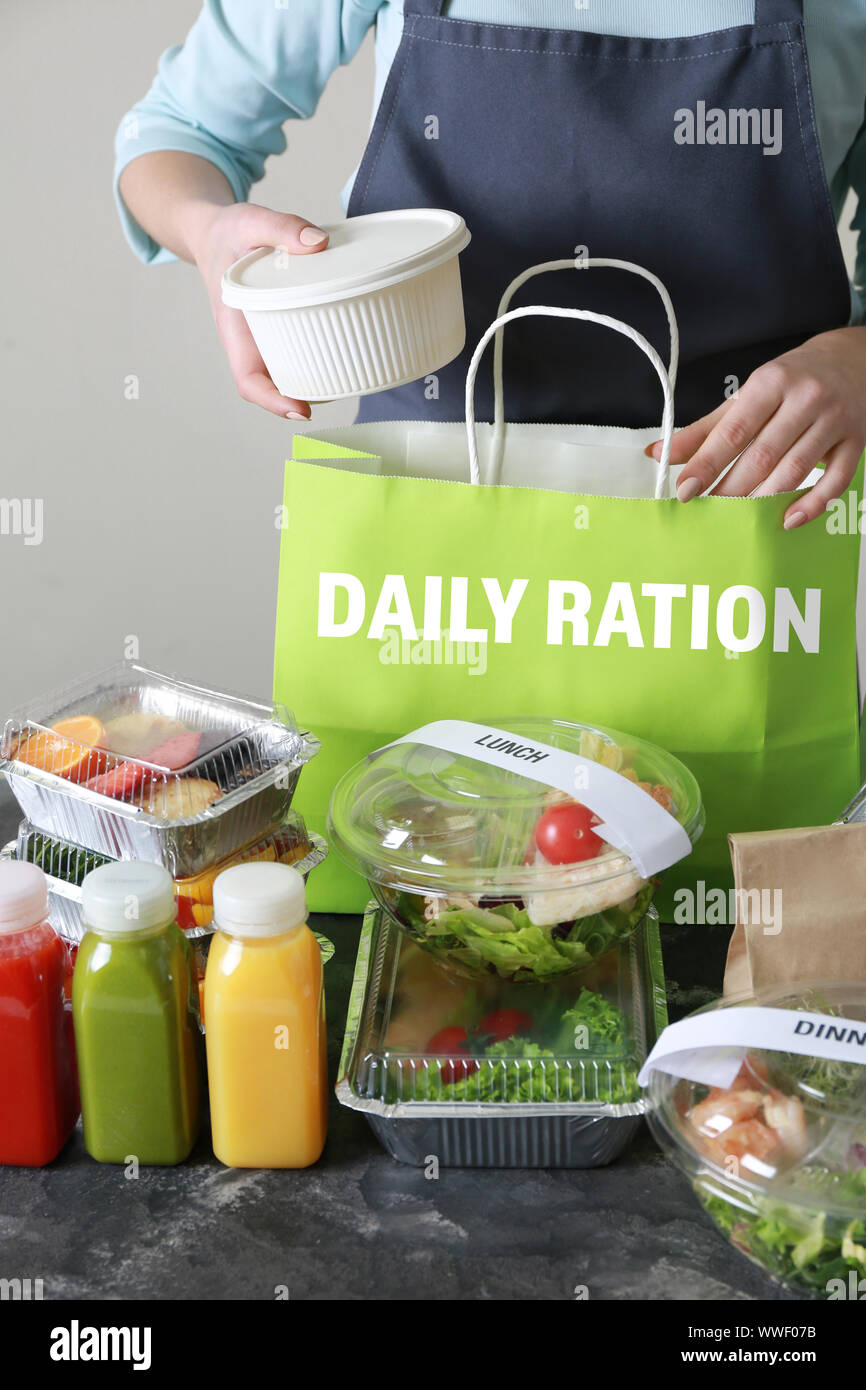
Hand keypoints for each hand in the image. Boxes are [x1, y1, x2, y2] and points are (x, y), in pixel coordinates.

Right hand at [187, 202, 328, 418]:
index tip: (301, 411)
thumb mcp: (250, 220)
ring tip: (354, 375)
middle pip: (274, 385)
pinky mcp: (280, 325)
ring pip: (288, 370)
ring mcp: (266, 335)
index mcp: (236, 326)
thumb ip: (281, 227)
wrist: (215, 233)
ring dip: (315, 381)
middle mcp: (251, 339)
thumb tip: (319, 243)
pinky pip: (297, 348)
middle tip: (345, 390)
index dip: (272, 401)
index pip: (248, 379)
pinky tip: (347, 349)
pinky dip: (319, 354)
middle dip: (305, 397)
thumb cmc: (229, 232)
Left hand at [646, 327, 865, 526]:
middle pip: (762, 455)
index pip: (734, 431)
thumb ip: (705, 427)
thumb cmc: (792, 379)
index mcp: (771, 382)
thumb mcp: (748, 394)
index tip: (685, 490)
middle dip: (731, 489)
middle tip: (707, 512)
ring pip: (795, 470)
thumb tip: (658, 453)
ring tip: (739, 521)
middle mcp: (805, 399)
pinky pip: (835, 480)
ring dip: (764, 500)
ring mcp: (834, 421)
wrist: (855, 359)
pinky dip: (812, 504)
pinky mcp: (856, 441)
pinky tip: (787, 519)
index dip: (707, 463)